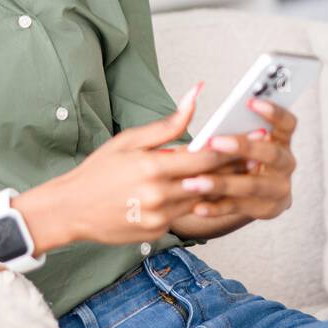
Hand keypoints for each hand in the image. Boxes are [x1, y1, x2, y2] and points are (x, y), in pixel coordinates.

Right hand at [57, 82, 244, 244]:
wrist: (71, 209)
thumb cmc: (99, 170)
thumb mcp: (129, 141)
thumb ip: (167, 124)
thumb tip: (195, 96)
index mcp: (152, 167)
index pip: (203, 157)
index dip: (231, 147)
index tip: (253, 138)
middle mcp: (159, 195)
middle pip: (209, 181)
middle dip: (234, 168)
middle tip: (257, 156)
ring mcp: (159, 217)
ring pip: (201, 200)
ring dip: (221, 187)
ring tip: (241, 173)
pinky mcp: (158, 232)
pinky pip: (185, 214)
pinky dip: (197, 202)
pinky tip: (210, 192)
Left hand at [163, 96, 297, 221]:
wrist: (246, 195)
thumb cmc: (237, 157)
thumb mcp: (237, 140)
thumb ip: (224, 125)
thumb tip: (191, 101)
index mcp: (281, 140)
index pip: (288, 123)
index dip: (274, 112)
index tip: (250, 102)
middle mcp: (285, 164)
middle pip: (272, 154)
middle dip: (244, 147)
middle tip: (214, 142)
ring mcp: (278, 190)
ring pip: (252, 186)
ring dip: (222, 183)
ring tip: (194, 182)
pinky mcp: (265, 210)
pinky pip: (238, 208)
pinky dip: (216, 208)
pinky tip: (197, 207)